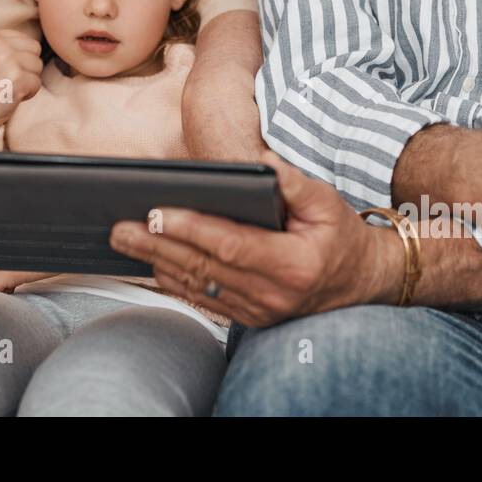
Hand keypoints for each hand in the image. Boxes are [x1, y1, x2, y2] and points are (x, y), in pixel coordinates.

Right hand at [0, 28, 43, 139]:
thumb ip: (8, 45)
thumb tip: (37, 44)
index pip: (27, 40)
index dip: (21, 60)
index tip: (3, 72)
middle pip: (35, 50)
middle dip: (27, 68)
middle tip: (7, 81)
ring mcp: (6, 59)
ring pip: (38, 66)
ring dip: (28, 81)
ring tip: (7, 88)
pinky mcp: (15, 77)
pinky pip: (37, 83)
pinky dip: (28, 93)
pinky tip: (11, 97)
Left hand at [108, 149, 392, 326]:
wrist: (362, 281)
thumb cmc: (340, 234)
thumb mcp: (326, 201)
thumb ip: (293, 182)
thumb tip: (261, 163)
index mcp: (291, 263)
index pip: (230, 245)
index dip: (191, 229)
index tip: (158, 212)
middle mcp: (272, 294)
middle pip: (203, 268)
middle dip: (157, 246)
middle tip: (120, 228)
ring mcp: (260, 311)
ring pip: (198, 286)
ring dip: (157, 263)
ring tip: (125, 240)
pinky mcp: (250, 318)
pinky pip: (204, 300)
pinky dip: (174, 281)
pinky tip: (151, 262)